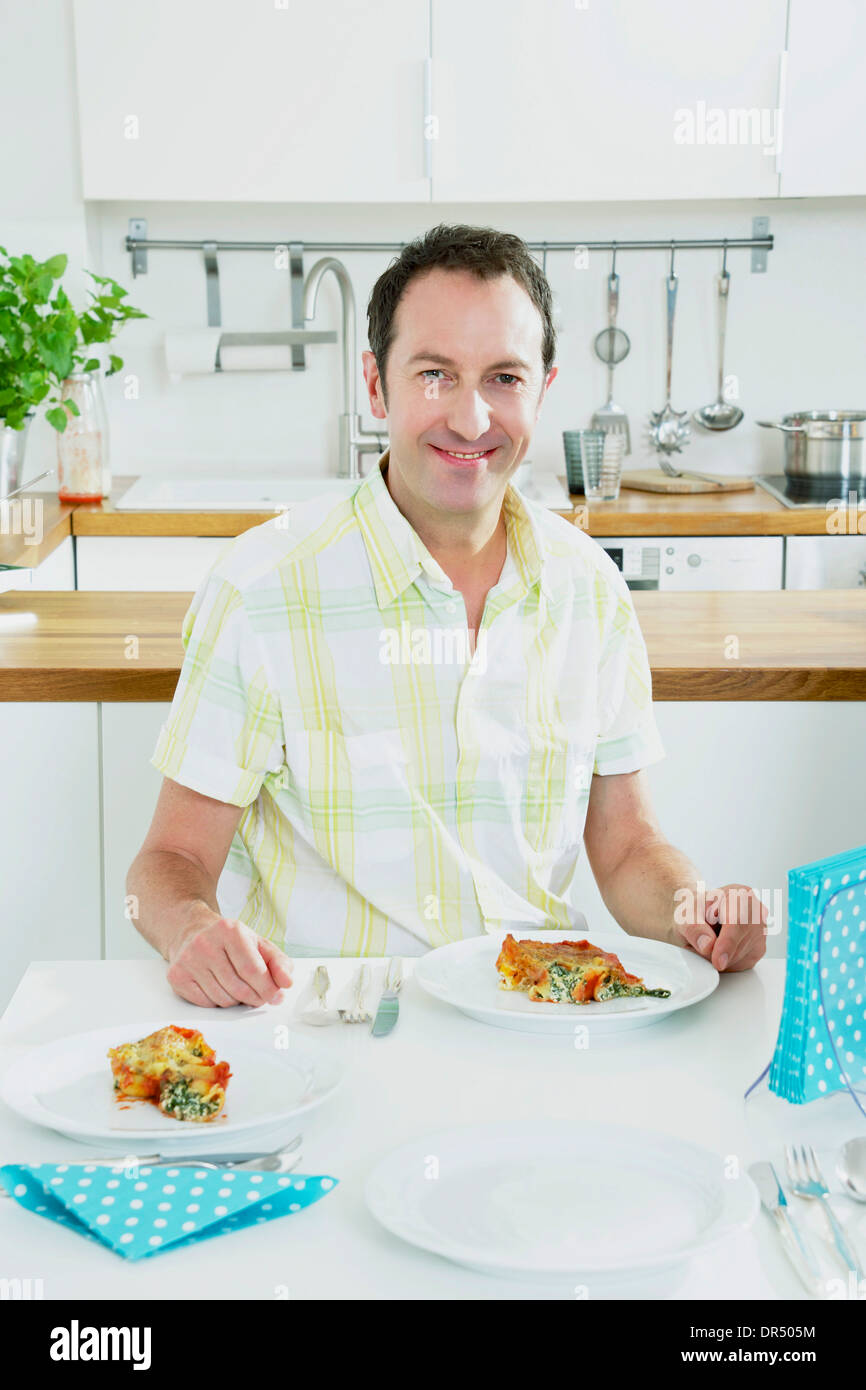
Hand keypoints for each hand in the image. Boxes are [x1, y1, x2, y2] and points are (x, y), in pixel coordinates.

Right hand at [167, 914, 293, 1006]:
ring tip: (237, 986)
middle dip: (255, 998)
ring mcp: (188, 960)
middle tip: (260, 995)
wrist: (191, 931)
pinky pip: (206, 1004)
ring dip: (237, 1000)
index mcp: (229, 931)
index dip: (268, 988)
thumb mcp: (258, 943)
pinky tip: (220, 987)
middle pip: (239, 988)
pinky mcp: (177, 976)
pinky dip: (218, 1002)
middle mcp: (205, 943)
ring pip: (223, 999)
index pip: (253, 970)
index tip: (276, 997)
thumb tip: (286, 983)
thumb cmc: (229, 940)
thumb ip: (278, 962)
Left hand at [676, 882, 767, 972]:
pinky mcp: (757, 950)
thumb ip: (693, 927)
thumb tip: (708, 945)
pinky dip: (724, 963)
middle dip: (716, 951)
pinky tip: (716, 948)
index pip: (738, 922)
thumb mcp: (685, 914)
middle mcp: (756, 912)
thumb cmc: (695, 911)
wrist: (698, 916)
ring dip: (718, 957)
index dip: (728, 942)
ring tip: (705, 941)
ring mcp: (760, 932)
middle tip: (696, 946)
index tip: (717, 960)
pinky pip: (741, 965)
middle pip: (741, 942)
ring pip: (741, 957)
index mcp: (740, 894)